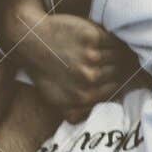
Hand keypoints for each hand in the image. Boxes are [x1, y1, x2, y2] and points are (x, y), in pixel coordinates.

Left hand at [16, 13, 136, 116]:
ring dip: (119, 53)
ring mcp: (90, 56)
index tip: (119, 75)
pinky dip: (113, 40)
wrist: (31, 41)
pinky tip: (107, 41)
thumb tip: (99, 115)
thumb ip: (78, 112)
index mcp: (83, 96)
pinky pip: (113, 40)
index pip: (115, 89)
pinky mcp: (91, 36)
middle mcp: (89, 77)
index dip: (118, 81)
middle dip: (120, 67)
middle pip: (118, 72)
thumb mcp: (56, 100)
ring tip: (115, 50)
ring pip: (118, 55)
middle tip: (120, 61)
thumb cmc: (45, 71)